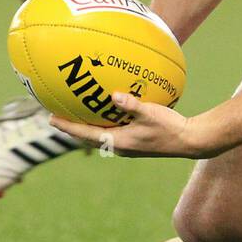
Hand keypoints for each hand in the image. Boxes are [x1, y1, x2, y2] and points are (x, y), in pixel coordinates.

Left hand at [51, 93, 217, 159]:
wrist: (189, 141)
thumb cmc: (170, 128)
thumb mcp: (150, 114)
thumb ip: (131, 104)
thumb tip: (112, 95)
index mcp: (119, 142)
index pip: (86, 135)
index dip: (67, 127)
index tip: (51, 119)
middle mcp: (119, 146)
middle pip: (88, 137)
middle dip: (72, 127)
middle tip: (57, 116)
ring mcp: (127, 146)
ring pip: (100, 136)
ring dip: (87, 126)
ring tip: (76, 114)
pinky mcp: (135, 142)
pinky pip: (112, 132)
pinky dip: (103, 123)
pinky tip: (107, 111)